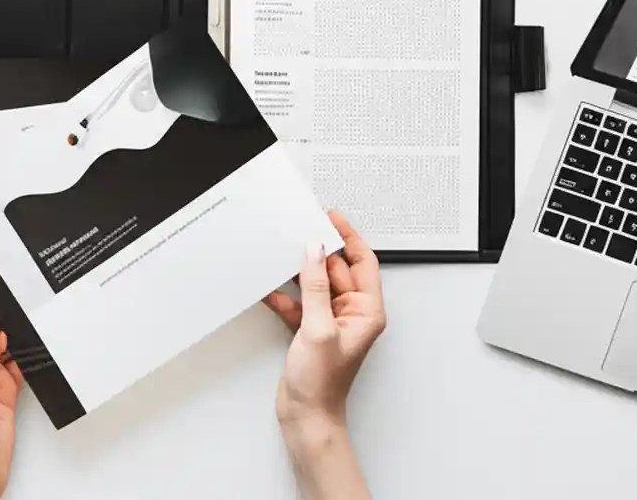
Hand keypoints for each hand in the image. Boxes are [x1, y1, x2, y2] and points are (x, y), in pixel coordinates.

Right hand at [263, 210, 384, 499]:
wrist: (307, 417)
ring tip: (282, 255)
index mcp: (367, 311)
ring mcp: (331, 321)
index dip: (349, 237)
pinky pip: (299, 304)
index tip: (332, 219)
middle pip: (336, 270)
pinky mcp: (311, 330)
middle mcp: (352, 314)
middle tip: (299, 233)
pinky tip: (270, 290)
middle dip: (318, 253)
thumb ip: (315, 288)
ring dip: (299, 273)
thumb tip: (314, 253)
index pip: (362, 262)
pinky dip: (285, 297)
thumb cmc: (323, 384)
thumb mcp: (318, 329)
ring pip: (315, 285)